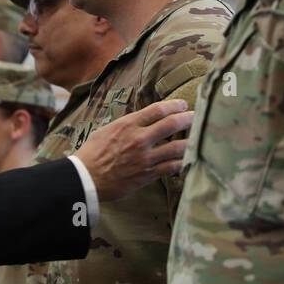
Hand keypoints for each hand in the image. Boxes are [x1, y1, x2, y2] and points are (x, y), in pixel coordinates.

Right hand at [74, 99, 195, 202]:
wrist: (87, 179)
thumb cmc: (92, 154)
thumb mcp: (106, 130)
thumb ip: (125, 125)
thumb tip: (139, 120)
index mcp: (128, 125)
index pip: (157, 109)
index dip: (174, 105)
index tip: (182, 105)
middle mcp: (139, 139)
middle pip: (171, 124)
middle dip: (187, 119)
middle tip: (195, 117)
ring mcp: (145, 157)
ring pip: (177, 147)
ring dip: (190, 141)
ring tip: (197, 138)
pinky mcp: (148, 174)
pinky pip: (171, 167)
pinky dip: (181, 162)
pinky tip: (187, 159)